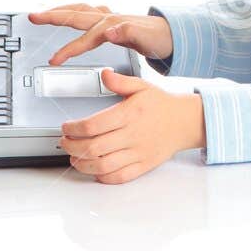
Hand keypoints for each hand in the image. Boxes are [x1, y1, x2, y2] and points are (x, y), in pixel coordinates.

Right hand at [28, 3, 173, 65]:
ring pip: (80, 10)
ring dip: (61, 11)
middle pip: (76, 14)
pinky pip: (87, 14)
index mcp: (113, 25)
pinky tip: (70, 16)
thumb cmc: (162, 39)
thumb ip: (130, 33)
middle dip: (53, 16)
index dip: (69, 49)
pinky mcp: (112, 21)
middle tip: (32, 17)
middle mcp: (109, 18)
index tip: (54, 59)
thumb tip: (110, 31)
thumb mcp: (148, 39)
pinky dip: (74, 13)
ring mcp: (110, 17)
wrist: (174, 34)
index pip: (85, 38)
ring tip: (43, 14)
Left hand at [57, 70, 204, 183]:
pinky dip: (103, 176)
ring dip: (83, 164)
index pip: (92, 125)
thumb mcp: (142, 86)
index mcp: (129, 114)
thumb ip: (121, 82)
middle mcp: (132, 135)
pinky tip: (95, 169)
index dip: (72, 129)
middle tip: (65, 143)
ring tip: (75, 157)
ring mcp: (138, 152)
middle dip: (72, 147)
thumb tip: (104, 74)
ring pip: (103, 165)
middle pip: (92, 147)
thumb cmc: (162, 105)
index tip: (66, 128)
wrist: (186, 121)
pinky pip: (120, 176)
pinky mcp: (144, 165)